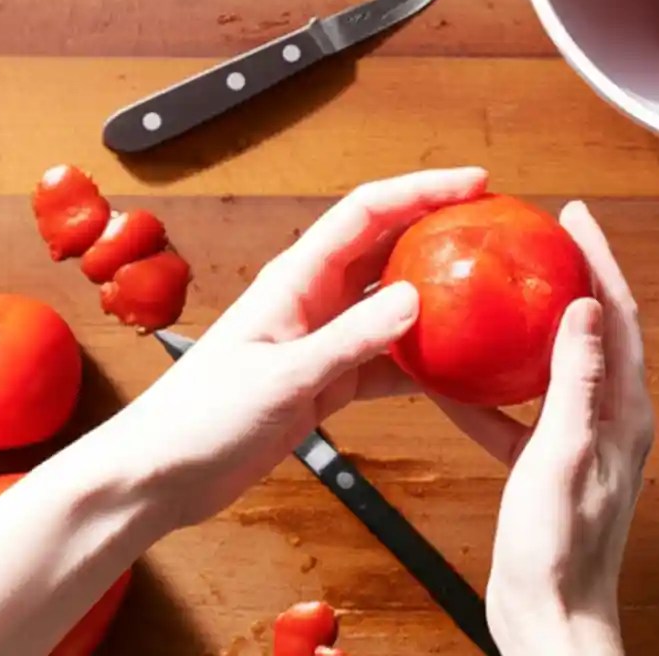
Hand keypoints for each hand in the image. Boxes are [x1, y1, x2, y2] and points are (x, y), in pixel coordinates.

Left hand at [112, 167, 488, 527]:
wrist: (162, 474)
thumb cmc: (200, 417)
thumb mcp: (281, 377)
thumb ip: (349, 340)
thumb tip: (416, 300)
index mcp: (295, 278)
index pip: (366, 213)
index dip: (421, 191)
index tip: (474, 183)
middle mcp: (314, 299)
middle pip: (387, 248)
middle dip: (439, 231)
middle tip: (496, 230)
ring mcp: (324, 340)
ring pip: (394, 305)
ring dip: (437, 298)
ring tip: (490, 295)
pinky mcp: (329, 381)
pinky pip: (388, 360)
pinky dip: (422, 362)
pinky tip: (456, 369)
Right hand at [435, 203, 654, 655]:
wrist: (550, 615)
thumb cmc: (561, 549)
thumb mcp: (563, 453)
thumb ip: (576, 381)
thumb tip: (585, 311)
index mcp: (624, 413)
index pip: (620, 317)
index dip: (600, 261)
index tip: (577, 220)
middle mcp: (612, 421)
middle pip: (597, 332)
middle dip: (576, 281)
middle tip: (546, 242)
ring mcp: (581, 442)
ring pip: (559, 368)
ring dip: (538, 329)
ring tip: (508, 295)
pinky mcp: (551, 465)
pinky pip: (524, 414)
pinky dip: (497, 394)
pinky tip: (463, 385)